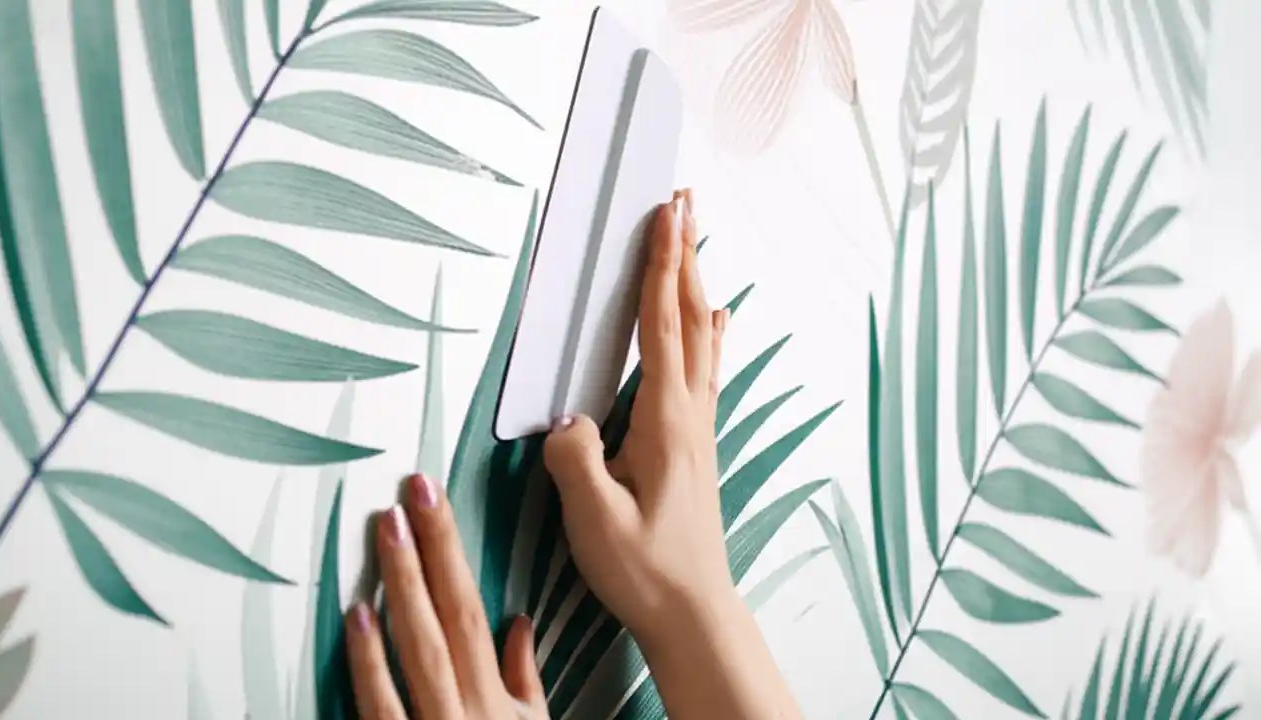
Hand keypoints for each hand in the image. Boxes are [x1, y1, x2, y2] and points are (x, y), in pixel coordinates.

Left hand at [344, 473, 546, 719]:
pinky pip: (380, 706)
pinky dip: (369, 662)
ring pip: (420, 652)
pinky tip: (358, 616)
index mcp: (497, 700)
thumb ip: (523, 680)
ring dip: (404, 589)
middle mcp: (468, 710)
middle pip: (448, 619)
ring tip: (388, 534)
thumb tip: (519, 624)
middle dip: (428, 553)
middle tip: (407, 498)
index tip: (433, 502)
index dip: (451, 553)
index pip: (472, 611)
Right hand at [543, 189, 733, 640]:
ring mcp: (699, 427)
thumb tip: (567, 421)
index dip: (662, 265)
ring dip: (695, 283)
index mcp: (665, 422)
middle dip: (684, 254)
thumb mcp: (595, 521)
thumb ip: (576, 462)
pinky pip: (705, 367)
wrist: (694, 611)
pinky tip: (718, 320)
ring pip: (703, 337)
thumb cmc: (646, 571)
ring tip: (692, 242)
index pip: (663, 326)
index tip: (665, 213)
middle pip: (691, 316)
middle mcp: (690, 415)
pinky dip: (708, 329)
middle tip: (681, 201)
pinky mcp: (695, 443)